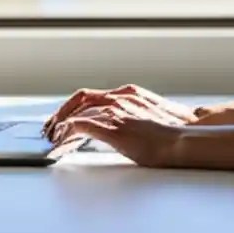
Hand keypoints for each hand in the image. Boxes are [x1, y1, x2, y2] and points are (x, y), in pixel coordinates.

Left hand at [43, 84, 198, 143]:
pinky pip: (81, 125)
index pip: (91, 94)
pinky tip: (63, 139)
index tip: (62, 117)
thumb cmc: (172, 132)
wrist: (183, 139)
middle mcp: (119, 98)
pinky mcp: (113, 129)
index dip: (72, 105)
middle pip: (79, 99)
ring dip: (61, 125)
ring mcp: (116, 112)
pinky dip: (68, 131)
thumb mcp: (149, 115)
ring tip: (54, 138)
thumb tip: (119, 127)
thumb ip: (132, 115)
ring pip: (78, 112)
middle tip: (50, 127)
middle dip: (61, 112)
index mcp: (127, 93)